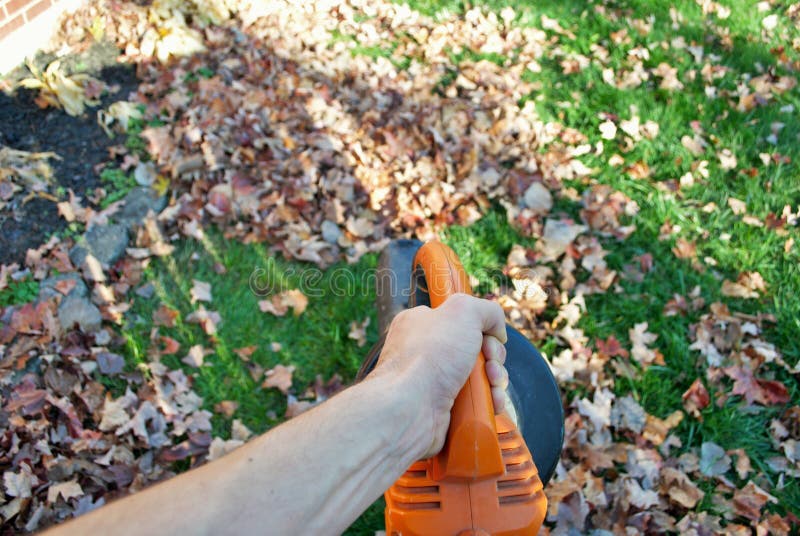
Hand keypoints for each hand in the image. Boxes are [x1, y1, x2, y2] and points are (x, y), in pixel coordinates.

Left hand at [372, 293, 507, 458]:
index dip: (484, 330)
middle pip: (476, 350)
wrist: (410, 408)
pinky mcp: (443, 410)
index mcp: (422, 324)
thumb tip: (497, 330)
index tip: (489, 339)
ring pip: (479, 378)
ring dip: (495, 381)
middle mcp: (425, 352)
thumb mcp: (463, 311)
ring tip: (492, 386)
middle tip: (490, 365)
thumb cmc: (430, 356)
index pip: (462, 321)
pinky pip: (474, 403)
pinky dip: (488, 402)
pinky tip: (492, 403)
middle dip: (494, 358)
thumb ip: (487, 310)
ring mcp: (434, 382)